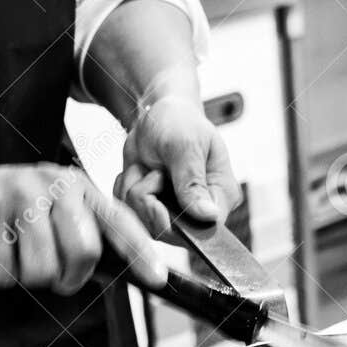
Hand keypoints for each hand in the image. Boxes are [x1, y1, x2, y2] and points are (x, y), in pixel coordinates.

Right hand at [0, 158, 166, 293]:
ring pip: (41, 269)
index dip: (140, 253)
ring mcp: (15, 196)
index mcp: (74, 185)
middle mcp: (49, 185)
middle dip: (68, 276)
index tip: (158, 279)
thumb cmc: (3, 211)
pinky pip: (1, 272)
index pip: (117, 222)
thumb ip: (85, 231)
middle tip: (50, 272)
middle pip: (83, 252)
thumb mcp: (50, 210)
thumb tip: (126, 269)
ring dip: (24, 276)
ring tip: (10, 252)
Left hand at [116, 96, 241, 238]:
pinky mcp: (153, 210)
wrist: (157, 114)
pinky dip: (125, 191)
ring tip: (146, 167)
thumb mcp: (185, 144)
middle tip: (151, 171)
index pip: (205, 229)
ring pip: (143, 223)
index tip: (156, 197)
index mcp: (221, 194)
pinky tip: (137, 172)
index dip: (175, 222)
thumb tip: (209, 215)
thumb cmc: (179, 121)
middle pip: (168, 232)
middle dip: (147, 201)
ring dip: (134, 192)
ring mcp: (176, 212)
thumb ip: (193, 181)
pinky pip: (129, 214)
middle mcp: (200, 209)